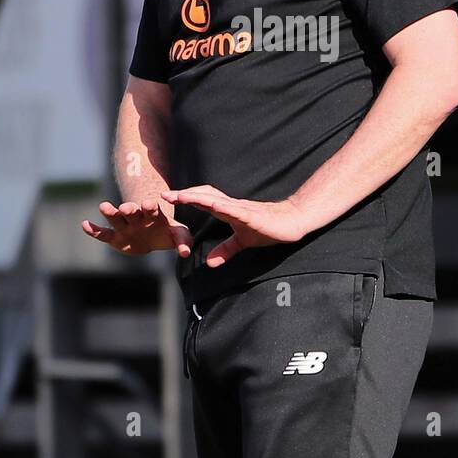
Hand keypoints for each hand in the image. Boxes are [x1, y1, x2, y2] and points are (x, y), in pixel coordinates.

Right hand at [81, 198, 193, 257]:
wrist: (154, 237)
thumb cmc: (167, 233)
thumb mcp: (178, 235)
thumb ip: (183, 241)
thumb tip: (185, 253)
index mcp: (153, 214)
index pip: (151, 208)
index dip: (150, 207)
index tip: (149, 204)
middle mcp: (137, 217)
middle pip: (131, 211)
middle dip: (129, 209)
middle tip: (127, 207)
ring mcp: (125, 226)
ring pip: (116, 218)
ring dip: (110, 212)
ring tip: (103, 206)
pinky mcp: (115, 237)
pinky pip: (103, 234)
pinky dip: (94, 230)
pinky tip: (84, 225)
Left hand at [160, 185, 313, 266]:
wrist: (292, 220)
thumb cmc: (268, 227)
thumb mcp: (242, 242)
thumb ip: (226, 249)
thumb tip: (210, 262)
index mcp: (228, 210)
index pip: (203, 201)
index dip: (186, 198)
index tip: (168, 198)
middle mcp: (231, 206)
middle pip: (204, 196)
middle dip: (185, 195)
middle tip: (165, 195)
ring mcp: (241, 209)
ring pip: (215, 200)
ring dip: (197, 197)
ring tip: (180, 196)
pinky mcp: (251, 216)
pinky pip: (234, 210)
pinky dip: (221, 206)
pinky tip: (211, 205)